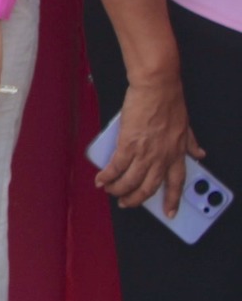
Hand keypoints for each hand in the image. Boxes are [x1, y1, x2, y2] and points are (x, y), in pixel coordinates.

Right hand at [97, 78, 203, 213]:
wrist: (156, 88)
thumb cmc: (169, 102)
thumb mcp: (186, 126)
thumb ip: (191, 143)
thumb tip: (199, 153)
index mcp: (177, 154)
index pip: (176, 184)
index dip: (172, 200)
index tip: (169, 213)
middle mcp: (162, 158)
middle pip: (148, 187)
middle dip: (136, 199)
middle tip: (126, 203)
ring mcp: (145, 153)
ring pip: (131, 181)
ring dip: (119, 190)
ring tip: (111, 191)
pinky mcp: (128, 144)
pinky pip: (116, 167)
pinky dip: (107, 176)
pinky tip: (101, 180)